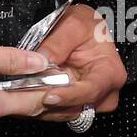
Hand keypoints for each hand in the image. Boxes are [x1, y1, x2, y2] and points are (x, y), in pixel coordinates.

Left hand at [34, 3, 125, 122]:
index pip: (92, 91)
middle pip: (79, 107)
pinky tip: (29, 95)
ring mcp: (88, 99)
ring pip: (66, 113)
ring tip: (26, 91)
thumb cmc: (86, 25)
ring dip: (46, 106)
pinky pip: (58, 111)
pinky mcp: (74, 102)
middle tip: (30, 93)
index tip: (49, 96)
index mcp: (110, 72)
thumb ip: (58, 42)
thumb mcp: (74, 24)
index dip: (69, 96)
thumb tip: (42, 59)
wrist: (83, 28)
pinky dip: (43, 106)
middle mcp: (104, 91)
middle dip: (54, 104)